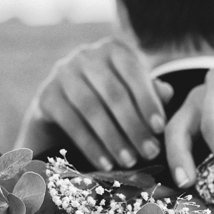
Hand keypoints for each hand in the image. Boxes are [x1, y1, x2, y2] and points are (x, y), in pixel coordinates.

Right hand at [15, 38, 171, 169]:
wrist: (62, 111)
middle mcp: (86, 56)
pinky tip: (105, 163)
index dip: (148, 101)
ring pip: (92, 108)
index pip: (133, 72)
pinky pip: (71, 122)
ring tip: (130, 161)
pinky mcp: (46, 96)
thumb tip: (168, 94)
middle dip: (134, 126)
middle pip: (113, 92)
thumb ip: (152, 93)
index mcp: (113, 50)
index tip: (160, 128)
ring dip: (113, 138)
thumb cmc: (110, 102)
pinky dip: (91, 145)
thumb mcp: (133, 94)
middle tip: (149, 152)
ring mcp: (62, 73)